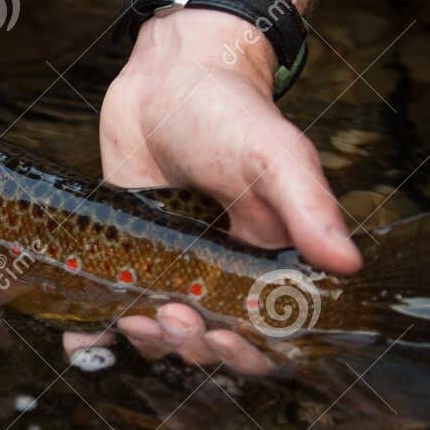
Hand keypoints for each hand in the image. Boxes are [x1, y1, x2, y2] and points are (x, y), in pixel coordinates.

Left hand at [66, 8, 360, 373]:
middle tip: (175, 316)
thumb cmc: (233, 113)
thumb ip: (309, 209)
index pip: (265, 337)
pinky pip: (110, 307)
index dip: (247, 353)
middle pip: (209, 343)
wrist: (167, 77)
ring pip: (161, 333)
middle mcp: (219, 274)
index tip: (225, 336)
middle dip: (193, 345)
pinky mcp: (124, 254)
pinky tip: (80, 341)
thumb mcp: (276, 158)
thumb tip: (349, 265)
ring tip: (137, 316)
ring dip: (150, 340)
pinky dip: (94, 333)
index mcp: (266, 263)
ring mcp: (169, 266)